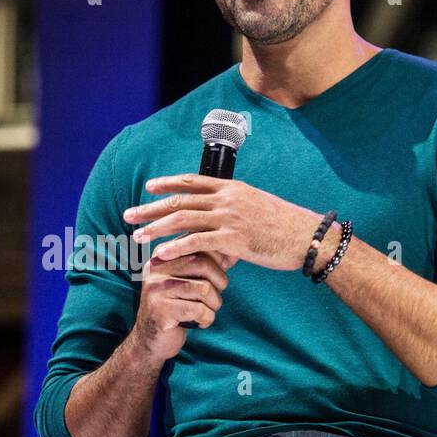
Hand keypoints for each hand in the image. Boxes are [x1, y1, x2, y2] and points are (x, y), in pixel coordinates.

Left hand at [124, 175, 322, 270]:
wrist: (307, 236)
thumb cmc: (285, 227)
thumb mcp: (257, 209)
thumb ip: (235, 213)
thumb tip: (220, 228)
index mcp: (232, 188)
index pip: (192, 181)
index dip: (168, 184)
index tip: (148, 188)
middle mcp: (227, 199)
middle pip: (180, 200)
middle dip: (151, 208)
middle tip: (129, 215)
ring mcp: (229, 217)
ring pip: (183, 219)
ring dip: (156, 228)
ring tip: (137, 237)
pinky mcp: (233, 238)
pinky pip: (197, 242)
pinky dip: (175, 248)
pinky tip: (160, 255)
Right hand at [128, 251, 233, 363]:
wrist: (150, 340)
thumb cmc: (175, 308)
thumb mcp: (188, 282)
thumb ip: (206, 266)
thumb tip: (233, 253)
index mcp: (162, 255)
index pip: (197, 245)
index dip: (218, 262)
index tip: (219, 280)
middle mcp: (156, 268)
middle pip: (203, 263)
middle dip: (219, 282)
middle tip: (215, 298)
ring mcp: (156, 289)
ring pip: (204, 288)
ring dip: (214, 304)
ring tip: (208, 311)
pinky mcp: (160, 310)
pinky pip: (199, 310)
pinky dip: (207, 319)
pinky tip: (201, 323)